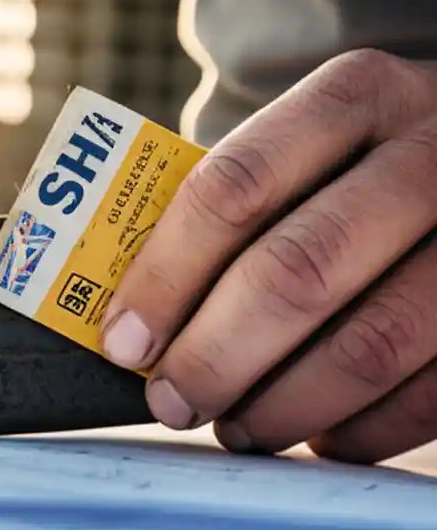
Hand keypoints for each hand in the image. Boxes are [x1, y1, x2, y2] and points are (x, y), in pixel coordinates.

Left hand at [101, 49, 436, 463]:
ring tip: (234, 426)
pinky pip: (432, 396)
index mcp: (357, 95)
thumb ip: (233, 209)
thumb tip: (132, 320)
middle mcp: (433, 152)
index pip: (234, 186)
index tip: (123, 341)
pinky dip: (363, 430)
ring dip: (283, 406)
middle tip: (170, 401)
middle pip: (298, 271)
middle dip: (216, 355)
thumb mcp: (311, 146)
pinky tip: (320, 434)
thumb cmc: (363, 168)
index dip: (166, 275)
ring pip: (370, 346)